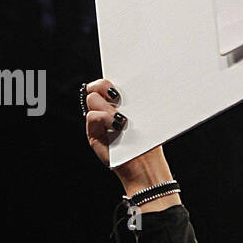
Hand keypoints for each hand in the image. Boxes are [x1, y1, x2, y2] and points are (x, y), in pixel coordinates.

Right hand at [82, 77, 171, 193]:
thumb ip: (140, 99)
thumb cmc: (150, 142)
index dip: (112, 75)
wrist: (145, 166)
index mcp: (121, 102)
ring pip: (93, 98)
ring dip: (108, 106)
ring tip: (123, 119)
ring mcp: (99, 120)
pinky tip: (118, 125)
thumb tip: (140, 81)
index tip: (120, 75)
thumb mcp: (148, 116)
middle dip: (105, 85)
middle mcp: (107, 108)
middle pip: (97, 85)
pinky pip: (92, 115)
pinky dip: (105, 118)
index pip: (110, 81)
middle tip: (118, 95)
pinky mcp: (93, 132)